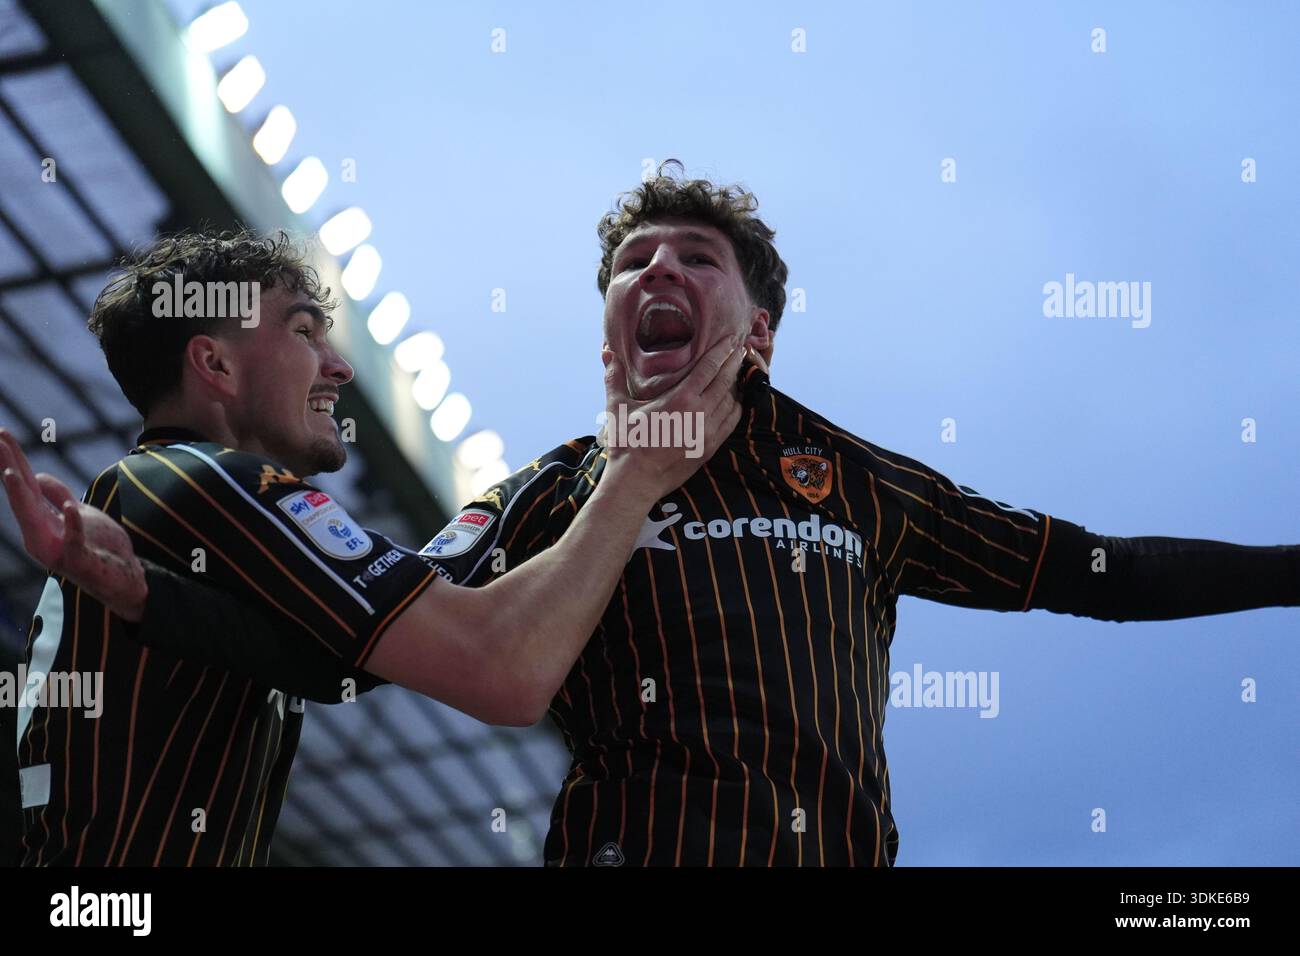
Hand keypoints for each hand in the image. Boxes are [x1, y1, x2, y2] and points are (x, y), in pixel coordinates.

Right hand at [0, 428, 146, 621]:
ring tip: (10, 471)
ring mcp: (58, 549)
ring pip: (35, 520)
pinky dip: (73, 524)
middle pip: (23, 496)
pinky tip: (71, 507)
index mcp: (42, 520)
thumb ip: (58, 496)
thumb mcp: (80, 513)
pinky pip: (74, 542)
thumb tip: (37, 475)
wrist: (124, 579)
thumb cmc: (100, 547)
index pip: (26, 483)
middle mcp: (42, 534)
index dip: (14, 458)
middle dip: (9, 467)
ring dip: (22, 496)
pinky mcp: (81, 561)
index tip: (2, 432)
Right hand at [598, 332, 745, 501]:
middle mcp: (700, 413)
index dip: (723, 351)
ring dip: (735, 385)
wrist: (636, 481)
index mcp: (680, 399)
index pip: (709, 367)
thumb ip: (614, 376)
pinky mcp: (711, 447)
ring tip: (735, 372)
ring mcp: (708, 431)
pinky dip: (735, 407)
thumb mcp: (617, 406)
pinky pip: (732, 421)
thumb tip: (606, 351)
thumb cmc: (626, 443)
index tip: (732, 339)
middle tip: (742, 347)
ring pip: (732, 401)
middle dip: (735, 362)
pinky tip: (733, 400)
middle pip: (726, 380)